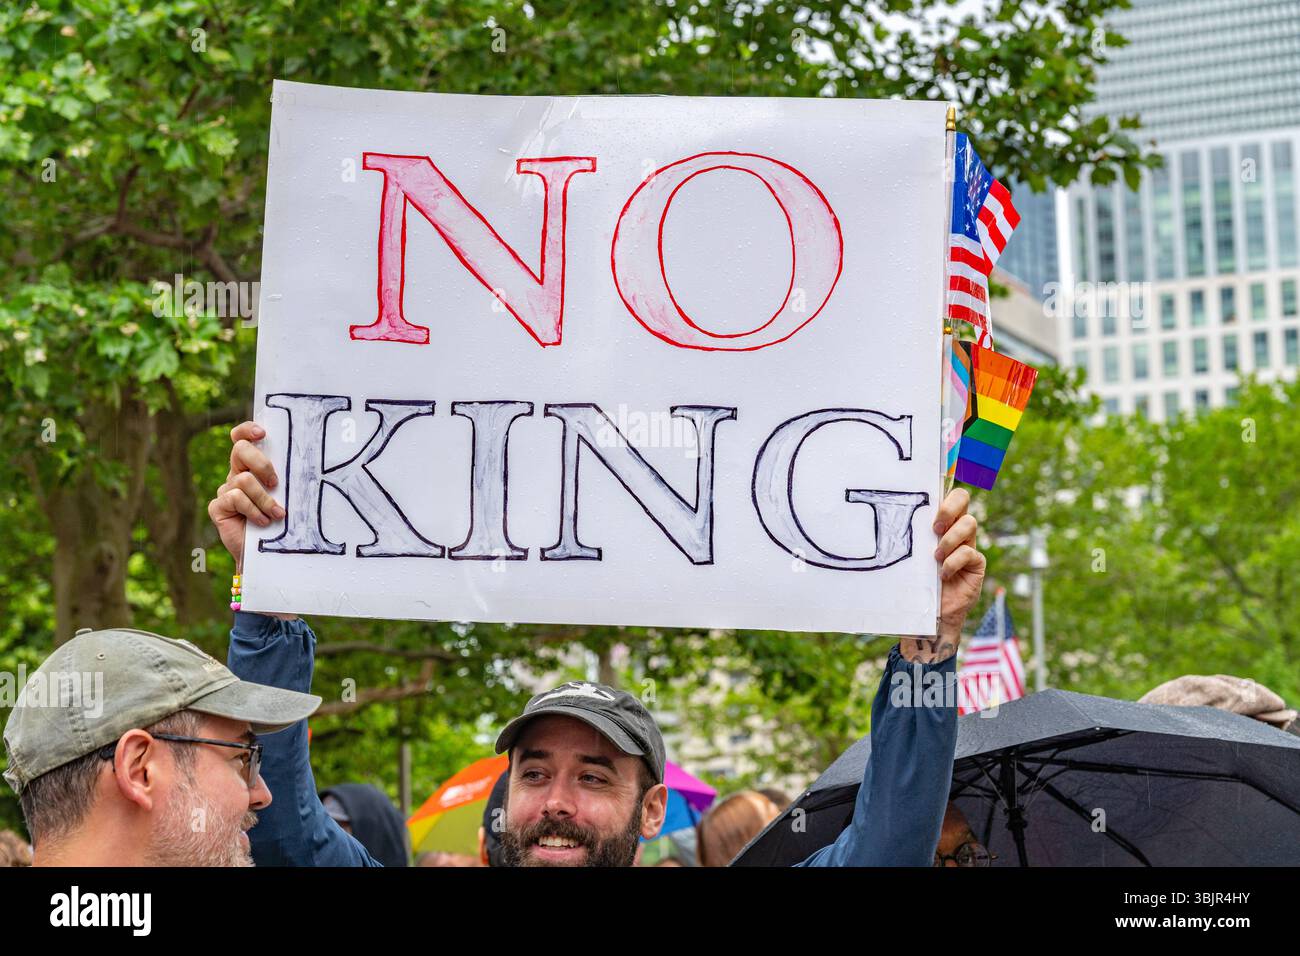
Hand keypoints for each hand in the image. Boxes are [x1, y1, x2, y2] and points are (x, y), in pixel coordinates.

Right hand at [206, 421, 283, 567]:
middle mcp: (236, 474)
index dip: (247, 430)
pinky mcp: (218, 507)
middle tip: (276, 482)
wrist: (265, 553)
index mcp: (252, 467)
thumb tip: (308, 465)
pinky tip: (262, 522)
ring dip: (264, 499)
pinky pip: (234, 498)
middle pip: (240, 450)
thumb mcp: (286, 496)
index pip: (242, 439)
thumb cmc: (280, 521)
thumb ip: (287, 480)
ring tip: (276, 514)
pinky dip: (253, 510)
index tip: (262, 433)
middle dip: (261, 463)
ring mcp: (225, 490)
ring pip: (243, 480)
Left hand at [899, 487, 984, 663]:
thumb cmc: (914, 582)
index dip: (945, 484)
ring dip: (950, 539)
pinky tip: (942, 574)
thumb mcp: (907, 555)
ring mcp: (968, 545)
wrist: (928, 615)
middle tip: (934, 526)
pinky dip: (953, 562)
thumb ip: (904, 535)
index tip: (930, 493)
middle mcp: (955, 530)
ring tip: (935, 557)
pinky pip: (970, 553)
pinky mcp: (976, 564)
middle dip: (950, 507)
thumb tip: (876, 510)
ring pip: (970, 523)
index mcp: (939, 523)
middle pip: (963, 498)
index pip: (946, 493)